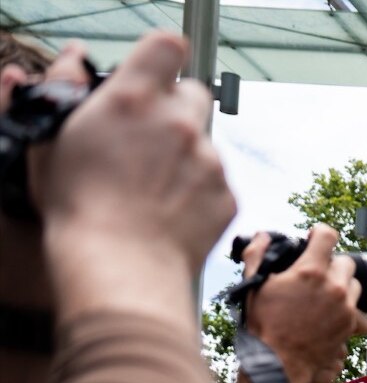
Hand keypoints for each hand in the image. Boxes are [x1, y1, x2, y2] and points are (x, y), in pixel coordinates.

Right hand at [29, 34, 234, 276]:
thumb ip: (68, 91)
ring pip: (205, 141)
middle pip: (194, 93)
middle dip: (176, 108)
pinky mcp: (227, 194)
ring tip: (152, 186)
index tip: (154, 70)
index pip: (167, 46)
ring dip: (186, 154)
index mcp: (133, 99)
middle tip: (149, 138)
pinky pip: (217, 181)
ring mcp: (208, 158)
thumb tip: (76, 62)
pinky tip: (170, 210)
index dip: (161, 56)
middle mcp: (178, 122)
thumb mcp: (52, 138)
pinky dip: (199, 191)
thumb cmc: (79, 207)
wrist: (121, 264)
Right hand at [241, 225, 366, 382]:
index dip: (319, 233)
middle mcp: (334, 286)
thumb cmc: (264, 326)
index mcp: (310, 271)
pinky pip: (361, 313)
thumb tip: (262, 237)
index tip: (314, 238)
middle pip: (345, 262)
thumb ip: (257, 256)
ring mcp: (346, 307)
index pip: (328, 235)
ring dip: (343, 287)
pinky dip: (352, 313)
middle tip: (316, 275)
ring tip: (324, 297)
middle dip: (331, 265)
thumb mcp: (254, 287)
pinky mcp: (351, 326)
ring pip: (354, 285)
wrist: (280, 363)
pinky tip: (337, 315)